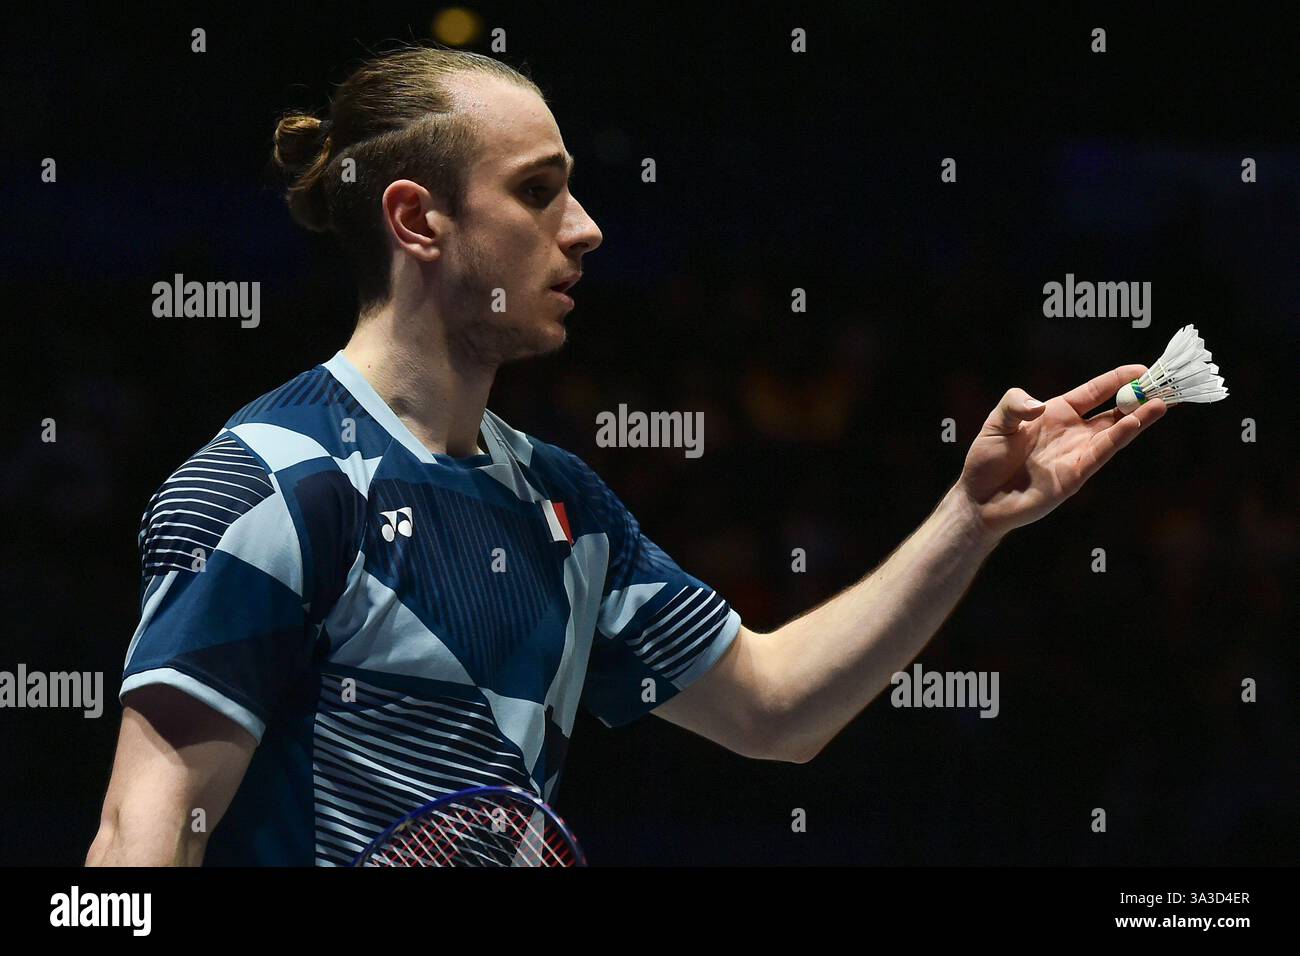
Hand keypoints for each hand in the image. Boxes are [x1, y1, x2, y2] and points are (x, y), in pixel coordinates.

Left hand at [957, 365, 1165, 536]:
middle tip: (1167, 383)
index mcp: (1056, 413)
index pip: (1094, 391)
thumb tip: (1038, 406)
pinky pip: (1102, 452)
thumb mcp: (996, 422)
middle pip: (1114, 410)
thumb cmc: (986, 460)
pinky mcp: (1075, 475)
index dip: (1118, 379)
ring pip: (1115, 431)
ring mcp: (1077, 453)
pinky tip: (1136, 422)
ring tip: (1163, 402)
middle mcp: (1073, 431)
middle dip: (1140, 397)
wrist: (979, 500)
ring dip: (1139, 417)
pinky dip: (1119, 437)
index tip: (1143, 368)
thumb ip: (1014, 404)